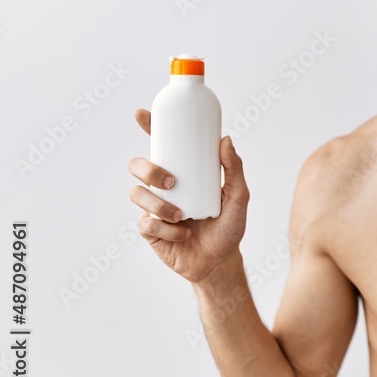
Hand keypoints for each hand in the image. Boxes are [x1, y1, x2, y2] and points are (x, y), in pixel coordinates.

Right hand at [128, 109, 248, 283]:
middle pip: (138, 166)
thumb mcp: (239, 196)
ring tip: (181, 215)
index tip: (142, 114)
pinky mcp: (150, 231)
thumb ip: (235, 169)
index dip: (149, 128)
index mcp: (183, 174)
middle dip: (148, 169)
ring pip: (136, 194)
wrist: (221, 262)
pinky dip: (165, 229)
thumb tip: (225, 139)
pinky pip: (146, 224)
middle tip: (171, 180)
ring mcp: (154, 208)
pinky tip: (182, 234)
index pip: (163, 146)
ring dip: (158, 204)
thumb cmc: (229, 226)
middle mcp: (164, 188)